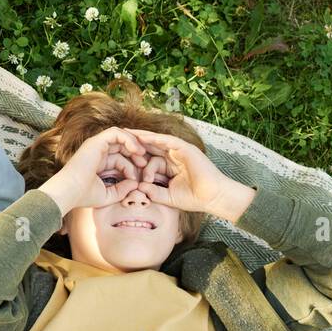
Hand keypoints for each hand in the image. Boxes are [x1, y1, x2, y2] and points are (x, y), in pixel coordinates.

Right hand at [38, 126, 149, 214]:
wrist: (69, 192)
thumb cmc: (84, 196)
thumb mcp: (108, 195)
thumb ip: (122, 189)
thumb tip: (135, 183)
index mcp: (98, 162)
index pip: (119, 157)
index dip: (132, 165)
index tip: (139, 177)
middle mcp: (96, 151)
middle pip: (121, 145)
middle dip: (135, 153)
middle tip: (145, 163)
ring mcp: (95, 145)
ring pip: (120, 136)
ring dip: (134, 144)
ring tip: (142, 155)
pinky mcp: (95, 141)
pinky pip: (116, 133)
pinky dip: (128, 139)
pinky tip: (136, 150)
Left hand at [124, 129, 249, 217]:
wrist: (213, 198)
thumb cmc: (195, 198)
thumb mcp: (169, 196)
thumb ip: (154, 192)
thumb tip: (139, 189)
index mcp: (170, 165)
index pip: (150, 157)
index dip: (135, 156)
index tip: (119, 155)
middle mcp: (174, 155)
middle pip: (151, 146)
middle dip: (135, 141)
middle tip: (117, 135)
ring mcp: (181, 151)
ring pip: (158, 141)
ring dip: (142, 137)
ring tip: (126, 132)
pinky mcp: (186, 149)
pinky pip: (168, 141)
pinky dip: (156, 139)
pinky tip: (143, 137)